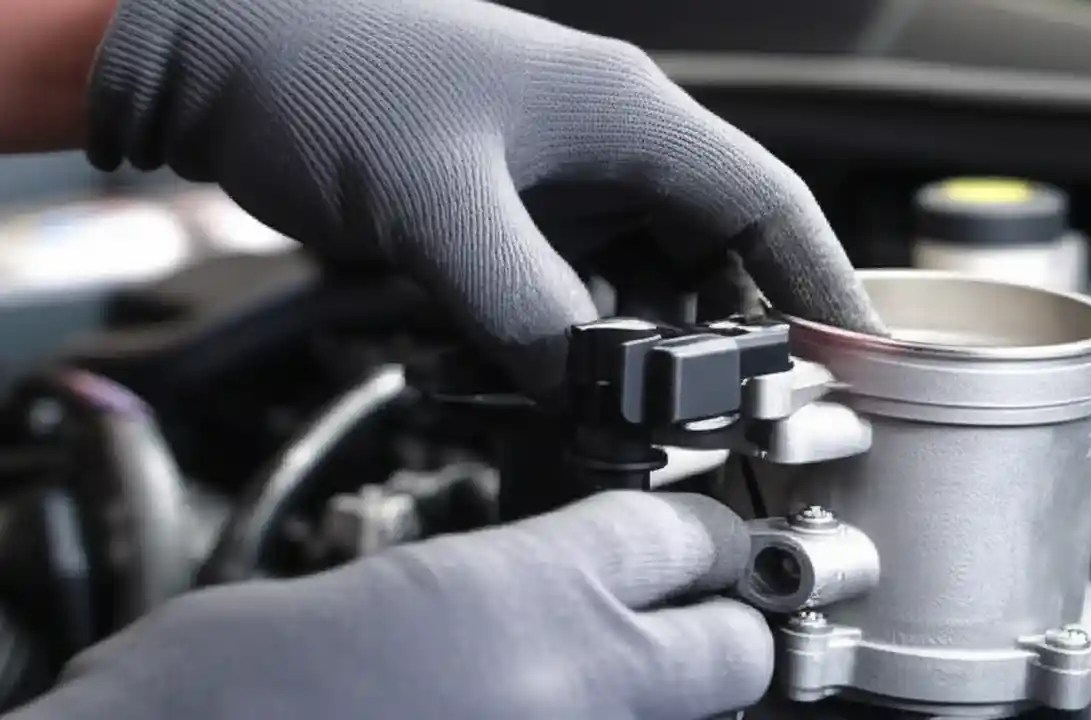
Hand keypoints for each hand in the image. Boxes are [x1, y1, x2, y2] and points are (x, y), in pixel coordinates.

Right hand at [10, 492, 769, 719]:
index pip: (689, 531)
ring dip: (662, 698)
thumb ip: (517, 578)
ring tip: (587, 680)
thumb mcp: (396, 584)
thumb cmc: (234, 682)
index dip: (697, 529)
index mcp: (532, 592)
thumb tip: (576, 581)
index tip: (697, 537)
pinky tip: (535, 714)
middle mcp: (577, 689)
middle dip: (722, 627)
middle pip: (739, 648)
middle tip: (682, 617)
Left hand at [87, 0, 884, 394]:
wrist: (221, 53)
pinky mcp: (503, 215)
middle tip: (705, 420)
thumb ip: (525, 312)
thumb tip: (589, 395)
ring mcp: (554, 183)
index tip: (855, 360)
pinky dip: (559, 343)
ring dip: (624, 354)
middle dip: (712, 347)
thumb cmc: (330, 73)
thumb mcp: (440, 206)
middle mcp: (606, 148)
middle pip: (708, 262)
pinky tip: (529, 379)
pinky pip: (563, 294)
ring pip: (633, 289)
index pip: (769, 206)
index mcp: (627, 116)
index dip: (822, 288)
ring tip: (603, 412)